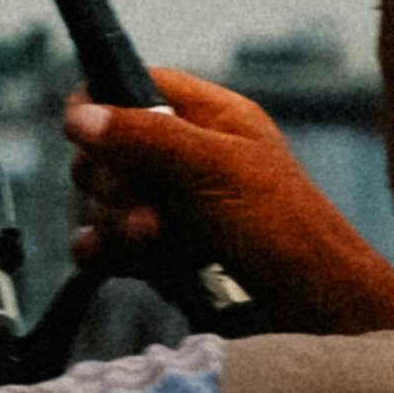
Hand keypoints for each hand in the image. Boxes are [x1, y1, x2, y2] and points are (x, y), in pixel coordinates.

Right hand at [61, 71, 393, 334]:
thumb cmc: (283, 228)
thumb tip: (79, 115)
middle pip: (109, 148)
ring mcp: (175, 203)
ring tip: (153, 241)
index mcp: (208, 116)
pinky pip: (112, 241)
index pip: (132, 86)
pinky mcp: (165, 249)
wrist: (314, 306)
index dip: (102, 107)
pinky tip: (110, 259)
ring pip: (108, 199)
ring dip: (117, 221)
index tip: (89, 137)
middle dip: (114, 181)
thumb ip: (146, 135)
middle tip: (145, 210)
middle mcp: (187, 155)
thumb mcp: (213, 167)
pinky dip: (107, 250)